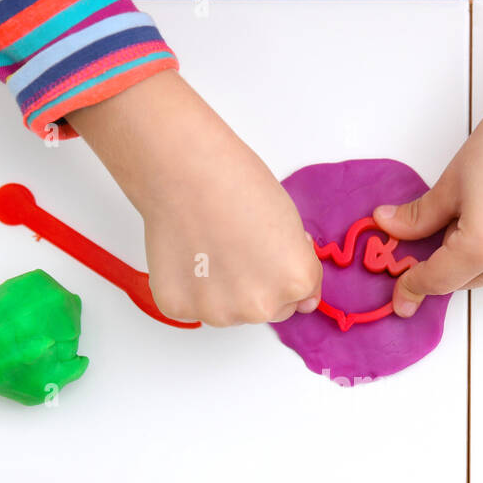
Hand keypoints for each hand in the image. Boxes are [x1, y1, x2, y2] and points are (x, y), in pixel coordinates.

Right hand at [70, 72, 320, 325]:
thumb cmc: (239, 184)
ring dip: (221, 291)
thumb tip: (304, 301)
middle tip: (235, 245)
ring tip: (208, 247)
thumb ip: (299, 268)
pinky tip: (186, 254)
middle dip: (256, 286)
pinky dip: (188, 288)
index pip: (301, 296)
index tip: (265, 247)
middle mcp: (260, 307)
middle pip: (265, 309)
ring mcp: (217, 312)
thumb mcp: (292, 225)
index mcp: (295, 282)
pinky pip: (191, 306)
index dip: (282, 268)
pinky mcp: (178, 308)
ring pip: (228, 312)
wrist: (185, 170)